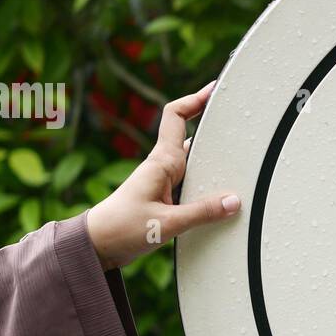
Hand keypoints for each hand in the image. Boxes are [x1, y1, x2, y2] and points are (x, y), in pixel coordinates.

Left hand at [86, 80, 238, 270]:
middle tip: (239, 125)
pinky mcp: (165, 197)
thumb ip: (202, 213)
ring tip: (238, 161)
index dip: (195, 99)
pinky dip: (206, 182)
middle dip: (214, 130)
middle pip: (193, 137)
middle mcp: (163, 167)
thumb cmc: (122, 229)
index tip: (215, 89)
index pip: (176, 116)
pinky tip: (220, 194)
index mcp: (161, 162)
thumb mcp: (166, 223)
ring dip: (213, 160)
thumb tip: (233, 201)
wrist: (96, 246)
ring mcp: (164, 181)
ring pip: (194, 162)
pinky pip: (191, 182)